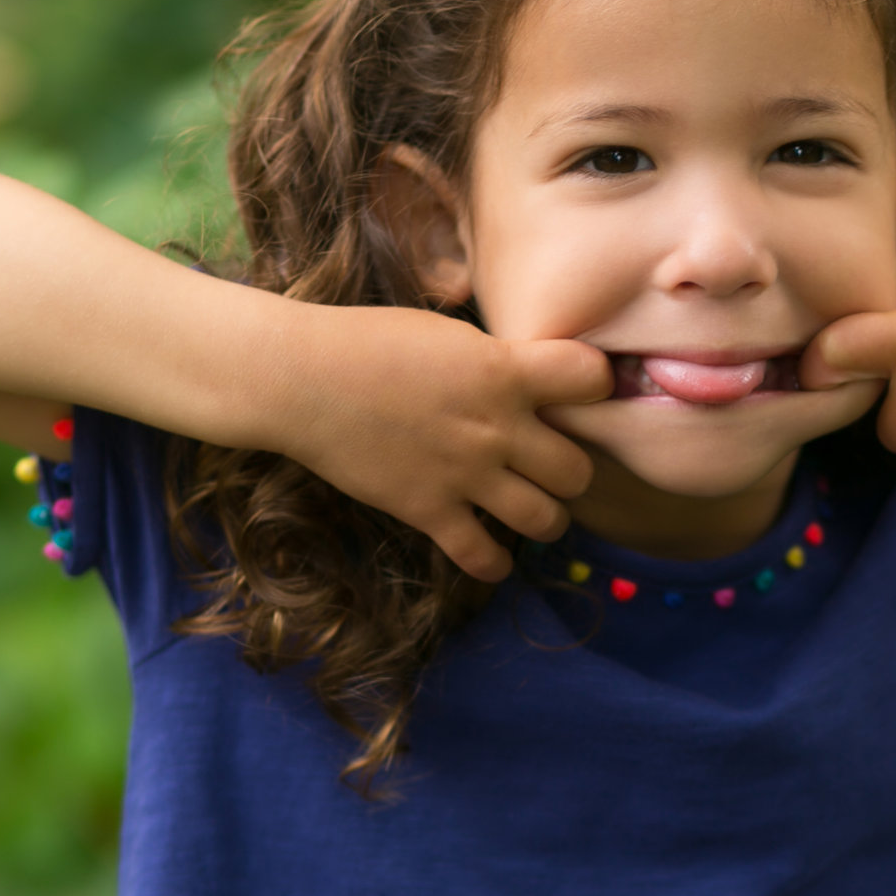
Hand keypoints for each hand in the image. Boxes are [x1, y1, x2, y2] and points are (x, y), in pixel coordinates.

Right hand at [274, 304, 608, 580]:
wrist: (301, 379)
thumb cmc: (368, 342)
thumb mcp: (448, 333)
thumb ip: (497, 361)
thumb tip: (531, 377)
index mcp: (504, 370)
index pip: (592, 379)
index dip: (595, 386)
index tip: (578, 392)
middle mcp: (497, 427)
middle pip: (578, 469)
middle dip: (571, 470)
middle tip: (550, 466)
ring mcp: (465, 473)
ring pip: (547, 519)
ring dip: (546, 517)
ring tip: (530, 508)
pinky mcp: (429, 510)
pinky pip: (484, 557)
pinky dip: (493, 562)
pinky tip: (489, 552)